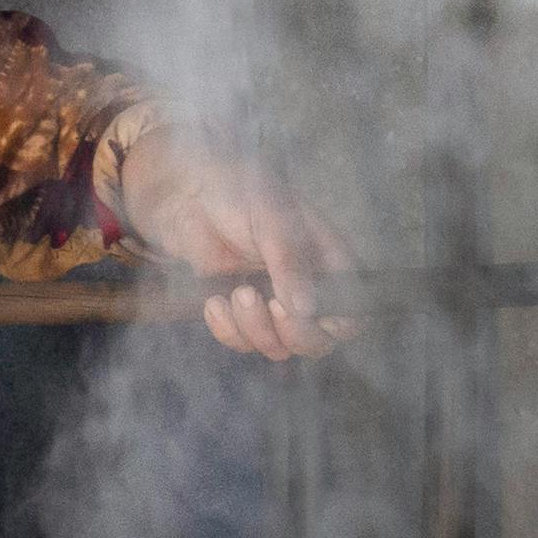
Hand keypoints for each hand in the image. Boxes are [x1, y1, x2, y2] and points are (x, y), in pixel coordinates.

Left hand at [116, 132, 348, 361]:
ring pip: (277, 346)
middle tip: (271, 306)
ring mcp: (271, 301)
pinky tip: (214, 302)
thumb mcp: (272, 221)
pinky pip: (241, 341)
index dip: (337, 326)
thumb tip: (306, 310)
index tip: (307, 314)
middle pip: (316, 341)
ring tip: (238, 293)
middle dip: (293, 334)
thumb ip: (290, 265)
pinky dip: (227, 330)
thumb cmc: (238, 192)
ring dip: (255, 329)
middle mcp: (306, 287)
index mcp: (327, 261)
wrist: (184, 193)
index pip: (352, 312)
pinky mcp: (238, 310)